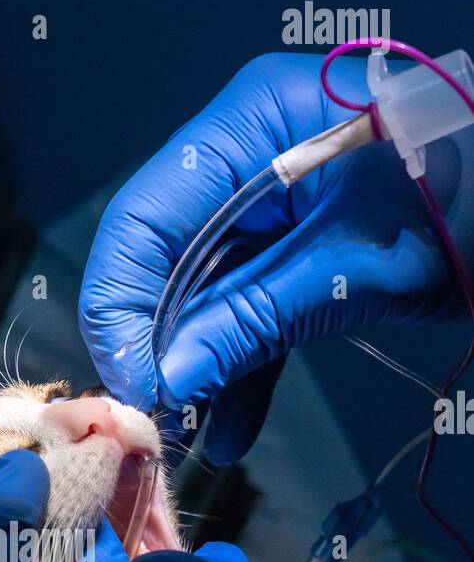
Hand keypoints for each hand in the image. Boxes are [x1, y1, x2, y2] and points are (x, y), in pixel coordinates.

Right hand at [79, 52, 473, 462]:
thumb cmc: (467, 203)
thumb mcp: (354, 268)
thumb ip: (252, 320)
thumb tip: (169, 378)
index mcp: (249, 125)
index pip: (144, 216)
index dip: (122, 304)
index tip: (135, 382)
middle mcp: (246, 158)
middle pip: (164, 257)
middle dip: (157, 343)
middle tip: (155, 417)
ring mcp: (271, 205)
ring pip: (203, 294)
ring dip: (198, 367)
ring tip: (192, 436)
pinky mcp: (297, 249)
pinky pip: (248, 308)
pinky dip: (241, 366)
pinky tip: (231, 429)